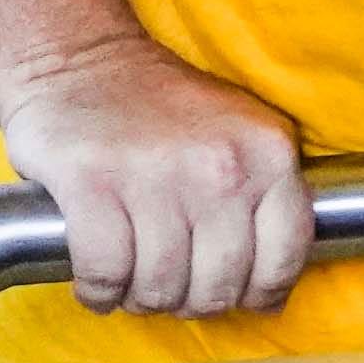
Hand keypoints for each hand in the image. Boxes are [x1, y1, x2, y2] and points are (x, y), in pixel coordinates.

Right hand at [0, 29, 315, 323]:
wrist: (79, 62)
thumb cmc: (162, 111)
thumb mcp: (241, 136)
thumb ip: (264, 201)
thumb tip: (272, 296)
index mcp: (269, 152)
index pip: (284, 256)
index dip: (258, 292)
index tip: (238, 296)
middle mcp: (222, 165)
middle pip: (218, 285)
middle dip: (193, 300)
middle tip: (172, 285)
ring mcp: (157, 175)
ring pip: (161, 288)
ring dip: (142, 298)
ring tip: (133, 277)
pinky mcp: (93, 184)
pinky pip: (105, 275)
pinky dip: (99, 293)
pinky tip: (97, 281)